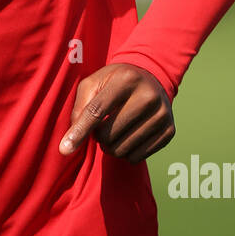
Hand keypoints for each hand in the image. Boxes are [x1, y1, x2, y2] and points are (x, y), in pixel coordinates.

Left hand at [59, 63, 174, 163]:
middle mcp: (148, 96)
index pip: (97, 111)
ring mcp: (162, 114)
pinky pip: (137, 157)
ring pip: (122, 149)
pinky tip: (128, 137)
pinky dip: (126, 153)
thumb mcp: (93, 84)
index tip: (64, 149)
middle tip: (101, 128)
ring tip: (113, 132)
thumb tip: (70, 141)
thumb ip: (79, 108)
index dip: (79, 131)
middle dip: (98, 137)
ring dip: (111, 147)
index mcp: (126, 79)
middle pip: (109, 134)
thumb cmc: (114, 83)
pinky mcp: (169, 131)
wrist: (151, 78)